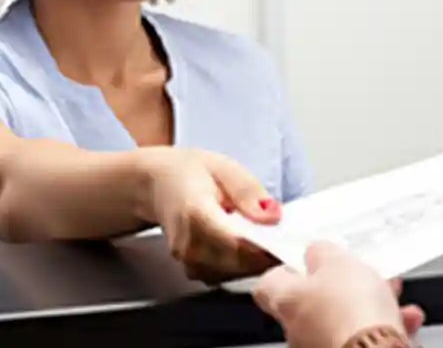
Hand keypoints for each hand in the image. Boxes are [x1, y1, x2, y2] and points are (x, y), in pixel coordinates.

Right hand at [139, 147, 281, 282]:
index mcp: (196, 213)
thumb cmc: (189, 171)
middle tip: (287, 241)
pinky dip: (241, 265)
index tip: (288, 242)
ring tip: (268, 241)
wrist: (155, 184)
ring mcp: (187, 259)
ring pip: (233, 273)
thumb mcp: (224, 168)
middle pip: (237, 262)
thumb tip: (273, 217)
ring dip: (255, 262)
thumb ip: (248, 193)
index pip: (235, 242)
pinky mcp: (190, 268)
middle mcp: (188, 243)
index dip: (264, 247)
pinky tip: (249, 248)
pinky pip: (224, 275)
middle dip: (265, 255)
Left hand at [254, 242, 425, 347]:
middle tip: (362, 273)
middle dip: (343, 285)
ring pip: (345, 319)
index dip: (289, 267)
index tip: (305, 258)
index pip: (270, 282)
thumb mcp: (337, 261)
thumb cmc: (352, 312)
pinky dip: (386, 327)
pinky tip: (405, 319)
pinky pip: (365, 339)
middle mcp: (297, 329)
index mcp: (286, 300)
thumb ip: (322, 252)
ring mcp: (320, 346)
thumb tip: (316, 251)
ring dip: (370, 305)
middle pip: (314, 300)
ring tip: (393, 294)